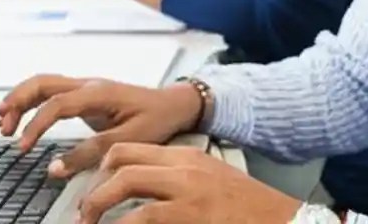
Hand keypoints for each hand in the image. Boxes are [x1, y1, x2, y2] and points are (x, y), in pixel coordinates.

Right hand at [0, 76, 202, 176]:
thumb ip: (91, 153)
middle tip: (3, 125)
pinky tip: (21, 114)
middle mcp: (88, 84)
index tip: (23, 146)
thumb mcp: (128, 141)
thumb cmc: (156, 118)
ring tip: (2, 119)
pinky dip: (33, 100)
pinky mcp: (86, 94)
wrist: (175, 104)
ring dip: (21, 98)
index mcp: (98, 93)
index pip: (56, 104)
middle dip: (18, 101)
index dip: (35, 125)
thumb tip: (56, 167)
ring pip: (44, 84)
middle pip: (43, 83)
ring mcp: (86, 86)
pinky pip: (52, 91)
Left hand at [80, 144, 300, 223]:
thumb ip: (176, 184)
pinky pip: (141, 218)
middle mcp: (183, 168)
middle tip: (84, 215)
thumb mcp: (210, 185)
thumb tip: (141, 203)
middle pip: (121, 161)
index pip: (130, 150)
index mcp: (186, 158)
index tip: (93, 192)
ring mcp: (186, 191)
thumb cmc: (247, 210)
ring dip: (97, 206)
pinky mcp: (189, 215)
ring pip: (124, 183)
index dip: (103, 170)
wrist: (283, 221)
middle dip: (94, 187)